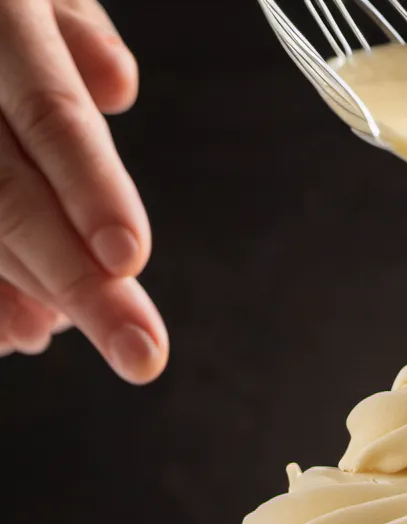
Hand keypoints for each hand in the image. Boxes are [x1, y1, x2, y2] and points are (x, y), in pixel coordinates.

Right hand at [0, 0, 165, 382]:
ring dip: (14, 294)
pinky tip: (9, 330)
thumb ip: (74, 28)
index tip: (130, 260)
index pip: (50, 113)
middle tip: (141, 354)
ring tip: (54, 338)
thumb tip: (115, 88)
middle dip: (77, 283)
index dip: (91, 189)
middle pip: (8, 192)